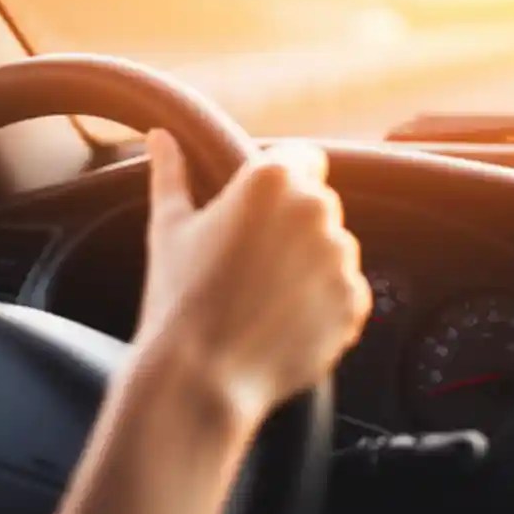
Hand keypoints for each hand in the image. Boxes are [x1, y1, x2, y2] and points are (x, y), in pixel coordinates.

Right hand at [134, 130, 370, 426]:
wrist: (200, 376)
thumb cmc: (177, 297)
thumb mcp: (169, 227)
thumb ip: (170, 172)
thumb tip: (160, 137)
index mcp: (272, 180)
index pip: (302, 159)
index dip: (281, 184)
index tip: (258, 212)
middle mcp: (315, 210)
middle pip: (317, 203)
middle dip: (293, 224)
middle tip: (250, 260)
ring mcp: (339, 258)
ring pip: (333, 248)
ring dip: (309, 264)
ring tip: (263, 297)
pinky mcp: (353, 303)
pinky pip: (345, 292)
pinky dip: (322, 304)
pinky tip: (281, 321)